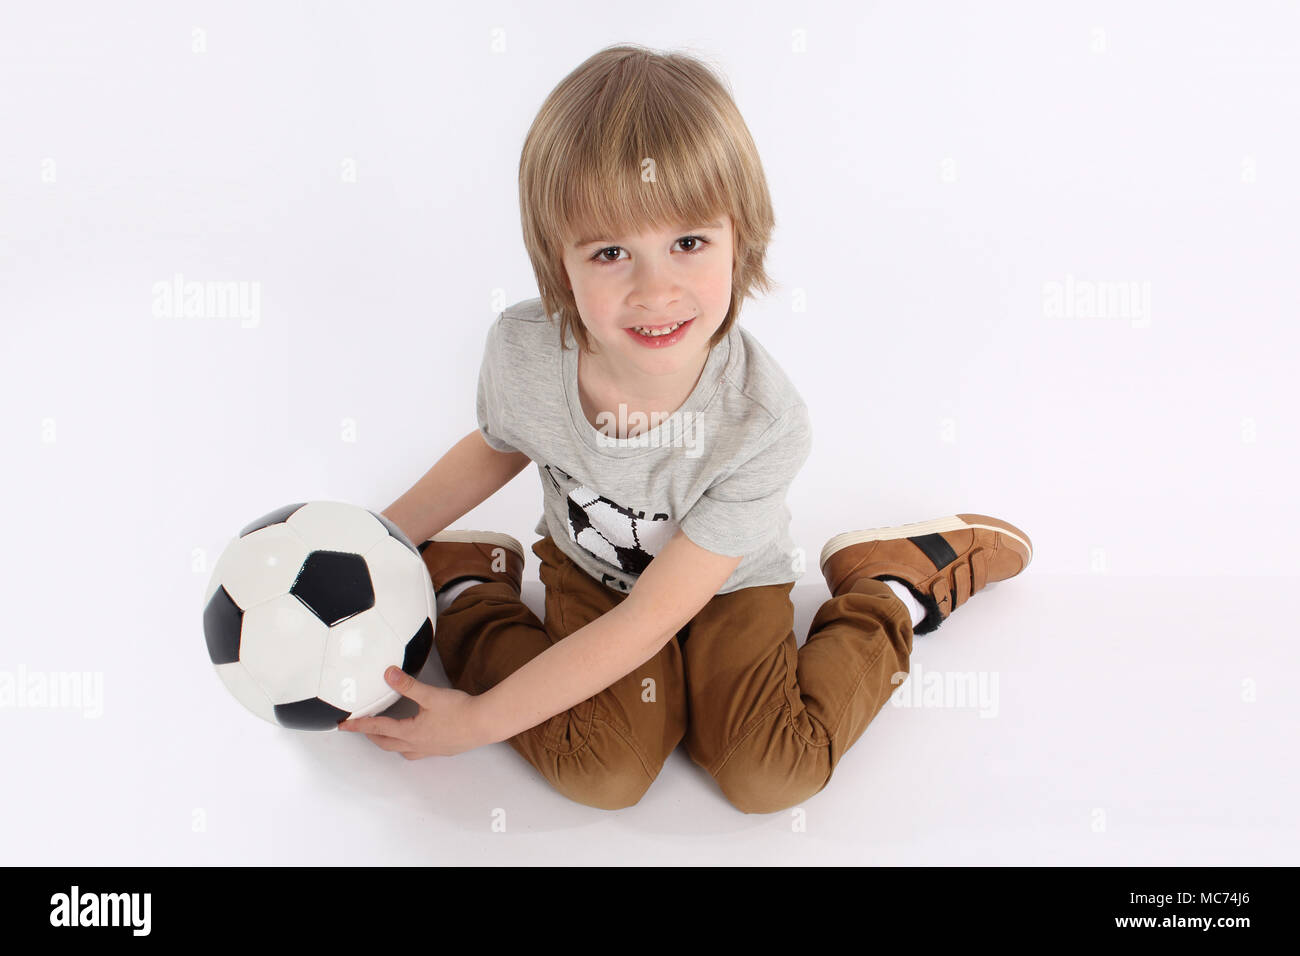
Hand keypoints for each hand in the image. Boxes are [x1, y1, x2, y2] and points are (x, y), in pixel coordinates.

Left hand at [337, 667, 483, 757]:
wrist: (485, 724)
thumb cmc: (461, 711)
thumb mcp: (430, 695)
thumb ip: (408, 684)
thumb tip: (389, 674)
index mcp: (410, 732)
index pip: (377, 727)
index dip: (359, 725)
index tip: (344, 726)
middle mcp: (417, 744)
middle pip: (386, 742)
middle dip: (370, 735)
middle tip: (360, 727)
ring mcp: (430, 749)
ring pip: (401, 750)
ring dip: (389, 742)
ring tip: (384, 734)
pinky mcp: (442, 749)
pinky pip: (417, 751)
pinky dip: (408, 745)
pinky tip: (416, 738)